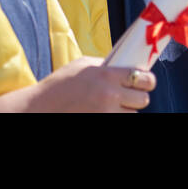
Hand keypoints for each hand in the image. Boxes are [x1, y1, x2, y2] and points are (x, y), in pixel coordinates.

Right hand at [0, 57, 154, 112]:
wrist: (40, 107)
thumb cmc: (60, 84)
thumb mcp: (83, 65)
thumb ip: (106, 65)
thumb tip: (125, 65)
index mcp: (108, 75)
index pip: (144, 78)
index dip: (147, 81)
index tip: (145, 82)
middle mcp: (110, 95)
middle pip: (143, 100)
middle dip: (138, 98)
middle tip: (129, 96)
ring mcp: (106, 113)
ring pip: (132, 115)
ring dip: (126, 111)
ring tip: (111, 105)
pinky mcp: (102, 123)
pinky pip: (120, 121)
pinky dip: (116, 117)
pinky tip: (105, 112)